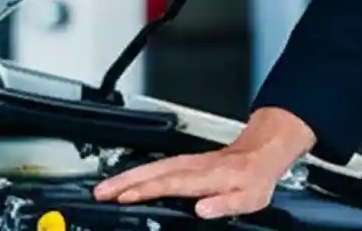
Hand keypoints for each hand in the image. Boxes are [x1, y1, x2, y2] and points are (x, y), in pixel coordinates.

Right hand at [93, 107, 315, 218]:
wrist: (261, 153)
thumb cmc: (254, 178)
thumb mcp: (249, 199)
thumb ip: (225, 204)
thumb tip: (202, 209)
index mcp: (207, 177)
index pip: (170, 183)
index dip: (147, 190)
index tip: (125, 197)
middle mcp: (193, 167)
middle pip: (153, 172)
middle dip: (124, 181)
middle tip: (100, 192)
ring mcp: (187, 162)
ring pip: (151, 167)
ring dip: (126, 176)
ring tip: (104, 188)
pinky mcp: (184, 163)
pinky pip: (156, 166)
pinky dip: (137, 173)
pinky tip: (125, 181)